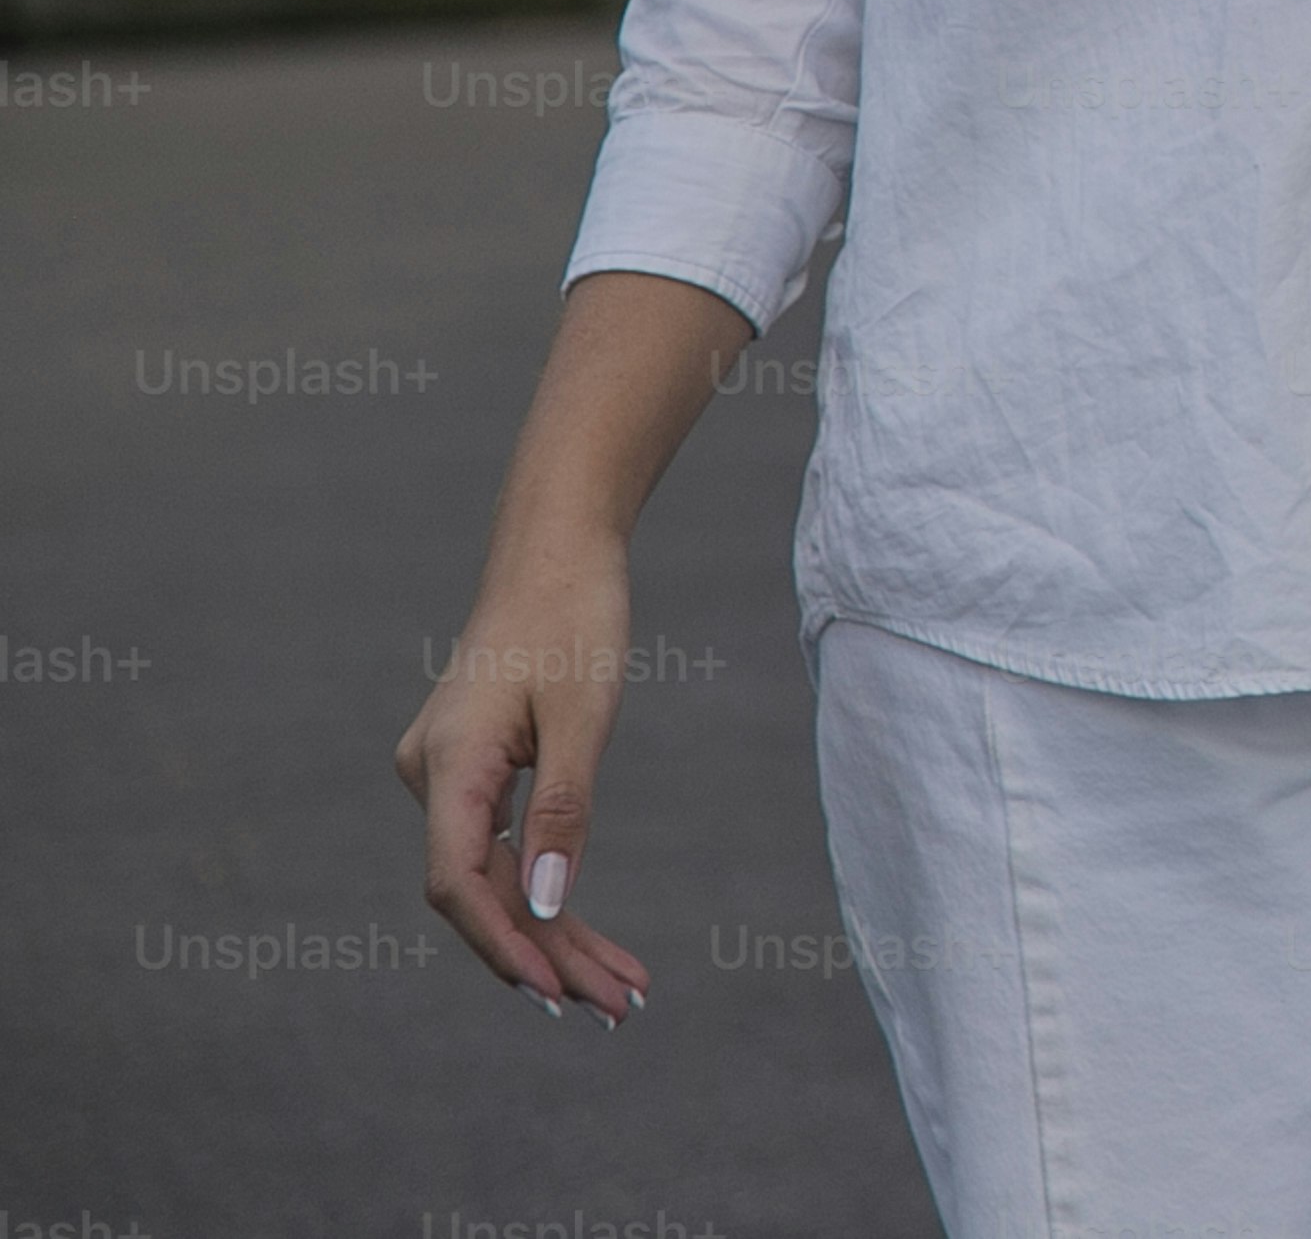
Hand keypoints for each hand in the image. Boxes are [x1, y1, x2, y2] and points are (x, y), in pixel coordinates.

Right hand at [398, 538, 659, 1021]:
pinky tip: (588, 938)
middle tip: (618, 1011)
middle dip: (550, 954)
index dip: (503, 942)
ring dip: (556, 934)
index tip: (554, 992)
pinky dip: (548, 890)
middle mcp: (435, 779)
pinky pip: (507, 848)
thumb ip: (566, 808)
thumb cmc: (572, 619)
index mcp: (447, 766)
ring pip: (500, 877)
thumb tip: (552, 905)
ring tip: (623, 993)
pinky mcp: (477, 775)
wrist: (554, 552)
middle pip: (485, 892)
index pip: (458, 883)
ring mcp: (451, 779)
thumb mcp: (583, 714)